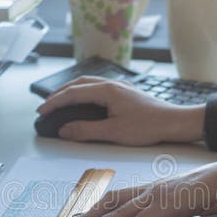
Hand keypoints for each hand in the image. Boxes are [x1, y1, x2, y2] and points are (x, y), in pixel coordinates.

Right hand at [36, 76, 204, 145]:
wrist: (174, 122)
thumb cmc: (148, 126)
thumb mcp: (113, 132)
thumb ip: (86, 130)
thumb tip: (64, 130)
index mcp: (107, 90)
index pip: (72, 93)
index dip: (54, 103)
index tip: (41, 112)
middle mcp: (112, 84)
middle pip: (78, 84)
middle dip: (59, 94)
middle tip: (45, 107)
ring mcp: (119, 87)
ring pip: (88, 84)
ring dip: (71, 92)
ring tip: (59, 103)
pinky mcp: (125, 94)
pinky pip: (97, 88)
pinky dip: (83, 94)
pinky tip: (83, 103)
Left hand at [66, 157, 216, 216]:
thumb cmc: (211, 189)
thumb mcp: (184, 197)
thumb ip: (169, 205)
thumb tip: (161, 213)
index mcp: (153, 187)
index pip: (118, 195)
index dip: (99, 205)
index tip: (84, 213)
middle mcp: (150, 190)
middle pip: (111, 203)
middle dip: (89, 214)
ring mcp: (156, 198)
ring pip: (118, 213)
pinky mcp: (165, 208)